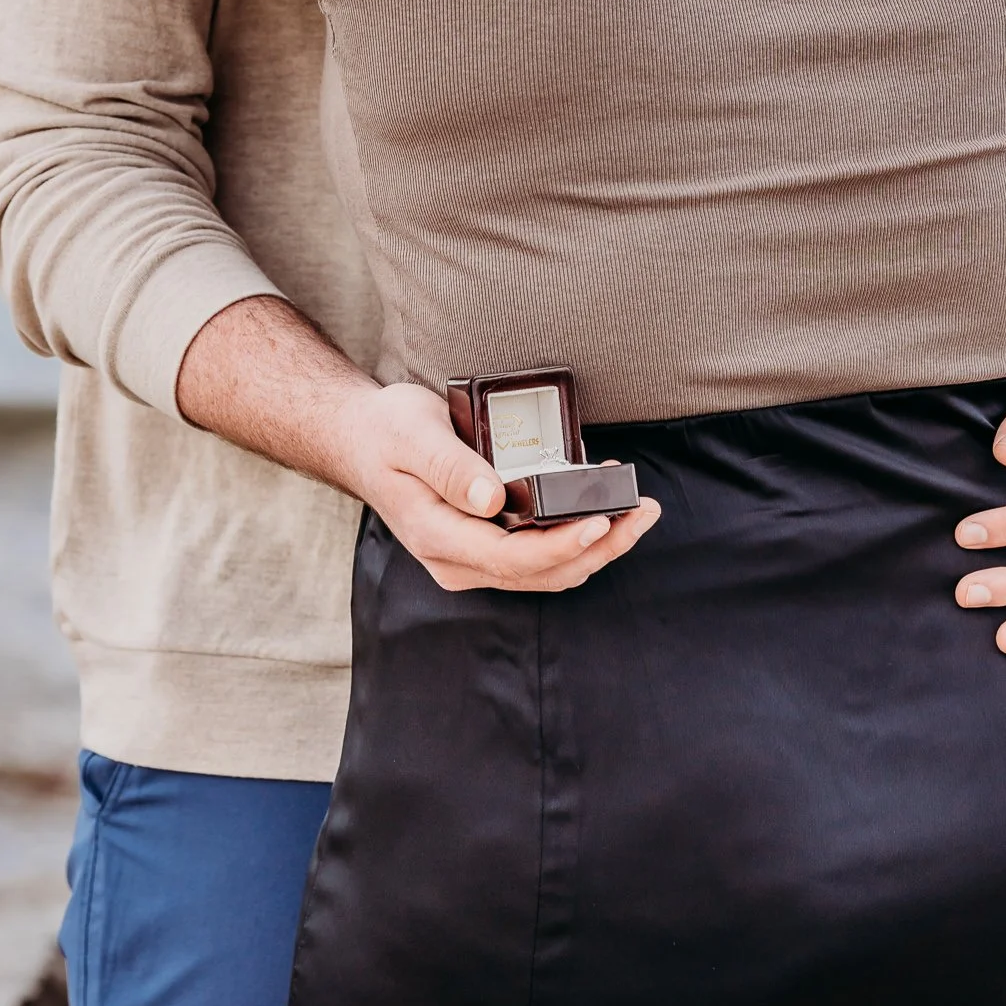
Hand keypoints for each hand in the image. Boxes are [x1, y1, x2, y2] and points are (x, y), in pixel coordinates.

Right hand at [331, 379, 660, 593]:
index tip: (601, 520)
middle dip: (599, 546)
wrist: (361, 440)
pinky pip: (540, 554)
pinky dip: (577, 535)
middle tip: (644, 511)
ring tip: (638, 510)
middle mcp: (458, 560)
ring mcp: (472, 559)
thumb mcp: (412, 435)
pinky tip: (603, 505)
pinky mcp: (486, 547)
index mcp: (437, 537)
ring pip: (548, 570)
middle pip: (541, 572)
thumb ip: (450, 468)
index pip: (511, 558)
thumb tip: (492, 501)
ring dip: (598, 546)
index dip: (562, 544)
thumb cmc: (386, 432)